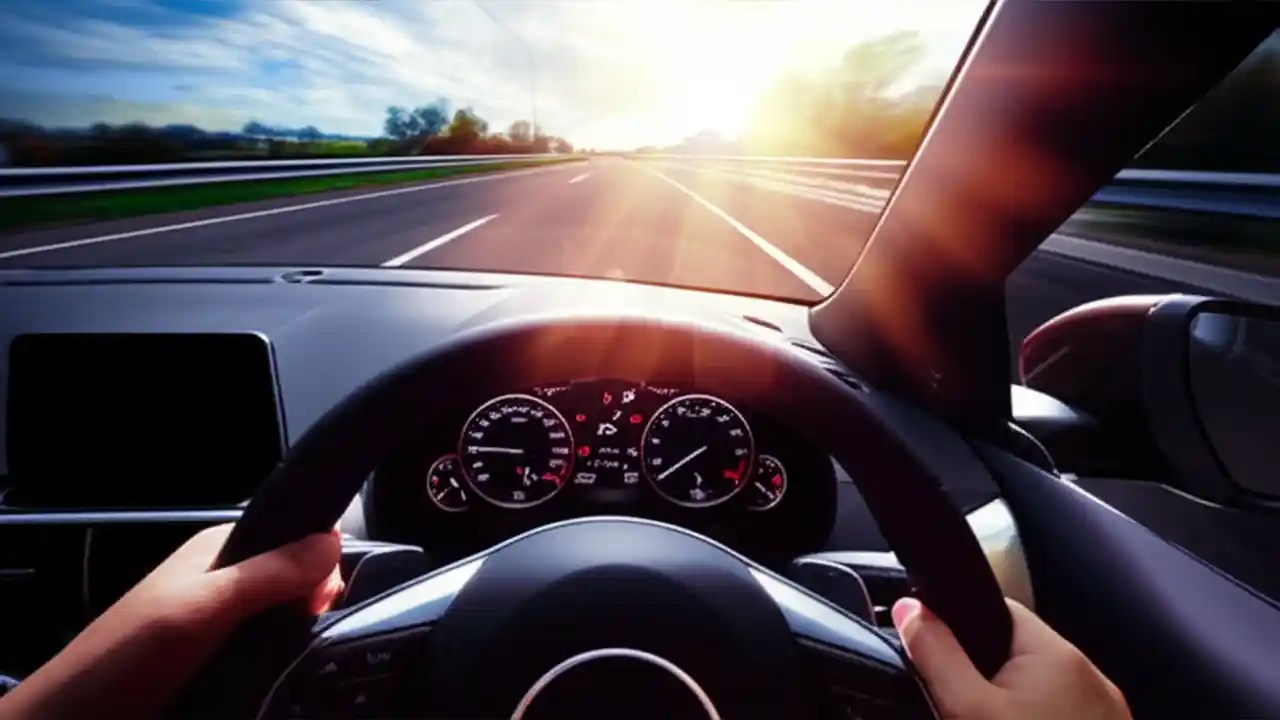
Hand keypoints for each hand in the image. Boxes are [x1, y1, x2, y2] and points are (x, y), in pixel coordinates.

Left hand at [0, 524, 342, 719]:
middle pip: (296, 582)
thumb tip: (333, 542)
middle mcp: (224, 580)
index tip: (323, 599)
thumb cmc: (127, 655)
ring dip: (295, 638)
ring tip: (290, 660)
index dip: (321, 562)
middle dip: (311, 605)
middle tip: (303, 635)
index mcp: (222, 549)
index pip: (297, 535)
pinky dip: (278, 663)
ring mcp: (221, 623)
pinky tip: (276, 675)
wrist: (77, 719)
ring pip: (285, 621)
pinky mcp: (219, 660)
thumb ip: (268, 573)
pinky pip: (267, 654)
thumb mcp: (203, 606)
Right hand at [892, 597, 1129, 719]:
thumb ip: (936, 656)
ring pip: (1039, 695)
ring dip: (1010, 709)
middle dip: (984, 678)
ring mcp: (1105, 716)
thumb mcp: (967, 711)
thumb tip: (909, 608)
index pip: (998, 610)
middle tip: (961, 710)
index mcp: (1057, 655)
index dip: (959, 626)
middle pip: (1017, 656)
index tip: (936, 655)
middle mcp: (1091, 679)